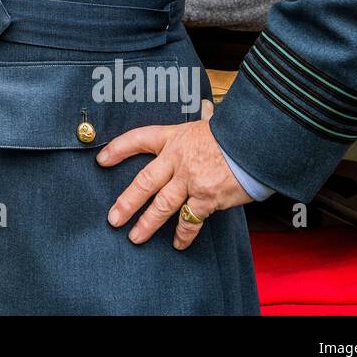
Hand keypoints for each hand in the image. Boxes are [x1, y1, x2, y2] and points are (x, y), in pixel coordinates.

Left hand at [96, 99, 251, 249]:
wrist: (255, 143)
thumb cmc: (234, 132)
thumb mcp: (209, 123)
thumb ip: (199, 127)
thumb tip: (203, 112)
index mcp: (174, 138)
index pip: (138, 139)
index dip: (118, 149)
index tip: (102, 159)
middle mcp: (177, 160)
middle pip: (143, 182)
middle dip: (126, 203)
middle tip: (113, 218)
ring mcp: (190, 181)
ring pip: (162, 205)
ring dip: (147, 223)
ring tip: (135, 236)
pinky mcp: (207, 198)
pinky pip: (191, 220)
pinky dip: (184, 233)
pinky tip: (178, 243)